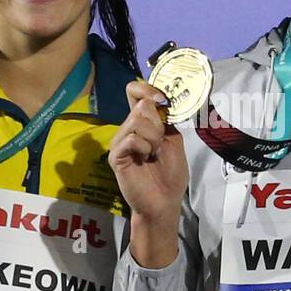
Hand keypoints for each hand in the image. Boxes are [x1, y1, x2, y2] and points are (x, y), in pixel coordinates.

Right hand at [108, 80, 188, 265]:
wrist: (164, 201)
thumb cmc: (170, 173)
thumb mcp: (174, 139)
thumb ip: (165, 119)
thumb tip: (156, 100)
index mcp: (141, 122)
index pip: (135, 91)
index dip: (147, 89)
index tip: (162, 100)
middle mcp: (127, 128)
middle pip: (142, 105)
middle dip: (158, 124)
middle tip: (159, 145)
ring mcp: (119, 141)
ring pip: (137, 119)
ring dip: (153, 138)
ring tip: (152, 154)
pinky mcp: (116, 155)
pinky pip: (131, 138)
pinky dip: (144, 147)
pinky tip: (145, 160)